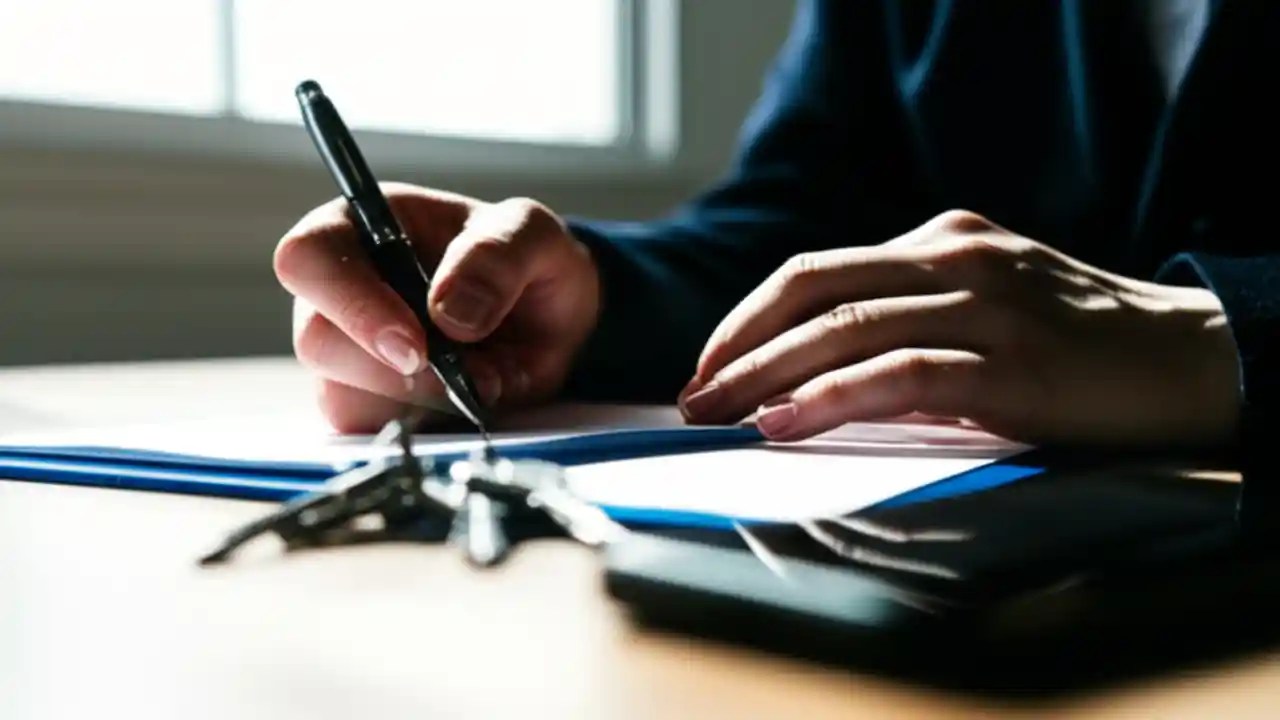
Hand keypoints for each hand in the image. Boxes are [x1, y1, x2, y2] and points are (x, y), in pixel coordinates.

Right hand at [274, 183, 599, 431]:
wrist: (547, 323)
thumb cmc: (523, 263)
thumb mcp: (532, 234)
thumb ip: (496, 256)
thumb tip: (450, 312)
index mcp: (361, 226)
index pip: (309, 257)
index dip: (352, 304)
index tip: (414, 345)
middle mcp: (340, 291)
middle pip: (318, 341)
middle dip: (392, 372)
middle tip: (461, 375)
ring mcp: (346, 352)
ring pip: (340, 395)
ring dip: (417, 403)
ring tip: (482, 380)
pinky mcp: (366, 404)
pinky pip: (369, 431)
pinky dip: (424, 426)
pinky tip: (463, 403)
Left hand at [679, 211, 1241, 445]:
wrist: (1189, 357)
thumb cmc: (1075, 343)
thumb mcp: (984, 302)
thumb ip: (910, 314)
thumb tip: (811, 368)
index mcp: (939, 241)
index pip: (814, 270)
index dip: (748, 319)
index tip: (708, 365)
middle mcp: (953, 259)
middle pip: (811, 289)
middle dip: (738, 345)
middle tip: (691, 395)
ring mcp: (983, 306)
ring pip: (844, 328)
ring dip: (765, 374)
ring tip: (715, 414)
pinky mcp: (1010, 363)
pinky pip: (896, 373)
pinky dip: (830, 398)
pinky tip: (784, 423)